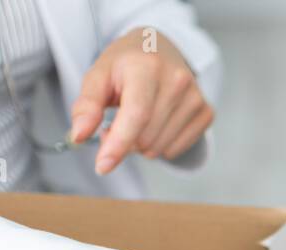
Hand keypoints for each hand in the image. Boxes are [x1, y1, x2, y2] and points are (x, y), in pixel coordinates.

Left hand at [70, 29, 215, 174]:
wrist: (160, 47)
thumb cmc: (126, 64)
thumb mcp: (99, 75)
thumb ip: (87, 105)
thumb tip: (79, 135)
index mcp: (147, 67)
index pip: (137, 115)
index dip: (119, 143)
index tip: (103, 166)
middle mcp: (177, 81)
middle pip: (146, 137)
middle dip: (124, 140)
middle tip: (116, 122)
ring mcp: (196, 98)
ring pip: (160, 148)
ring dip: (141, 145)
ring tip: (136, 122)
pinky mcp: (206, 112)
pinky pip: (176, 149)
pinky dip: (160, 145)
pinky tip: (155, 125)